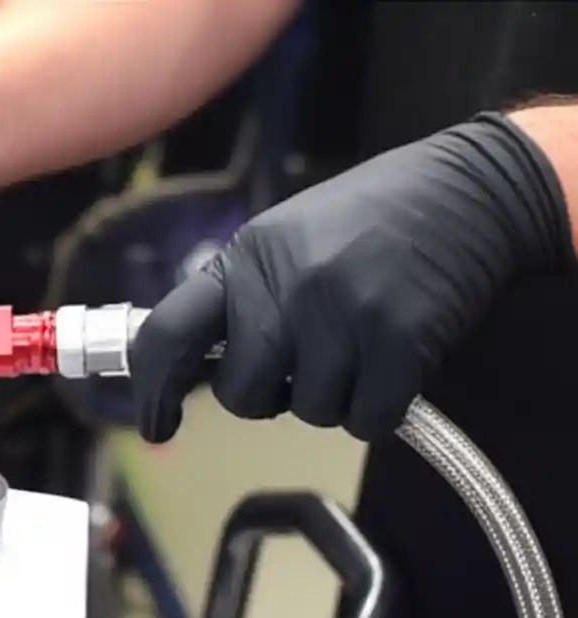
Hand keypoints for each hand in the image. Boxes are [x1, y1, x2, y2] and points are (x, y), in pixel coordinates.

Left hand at [131, 113, 573, 441]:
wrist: (467, 191)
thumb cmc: (366, 220)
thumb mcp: (284, 238)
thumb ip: (242, 295)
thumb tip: (193, 363)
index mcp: (245, 260)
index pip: (169, 331)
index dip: (152, 388)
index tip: (154, 424)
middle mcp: (284, 287)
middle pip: (241, 393)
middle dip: (266, 398)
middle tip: (299, 370)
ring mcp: (341, 314)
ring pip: (311, 412)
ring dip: (335, 398)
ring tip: (358, 348)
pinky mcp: (399, 341)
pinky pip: (368, 420)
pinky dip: (380, 410)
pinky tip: (392, 365)